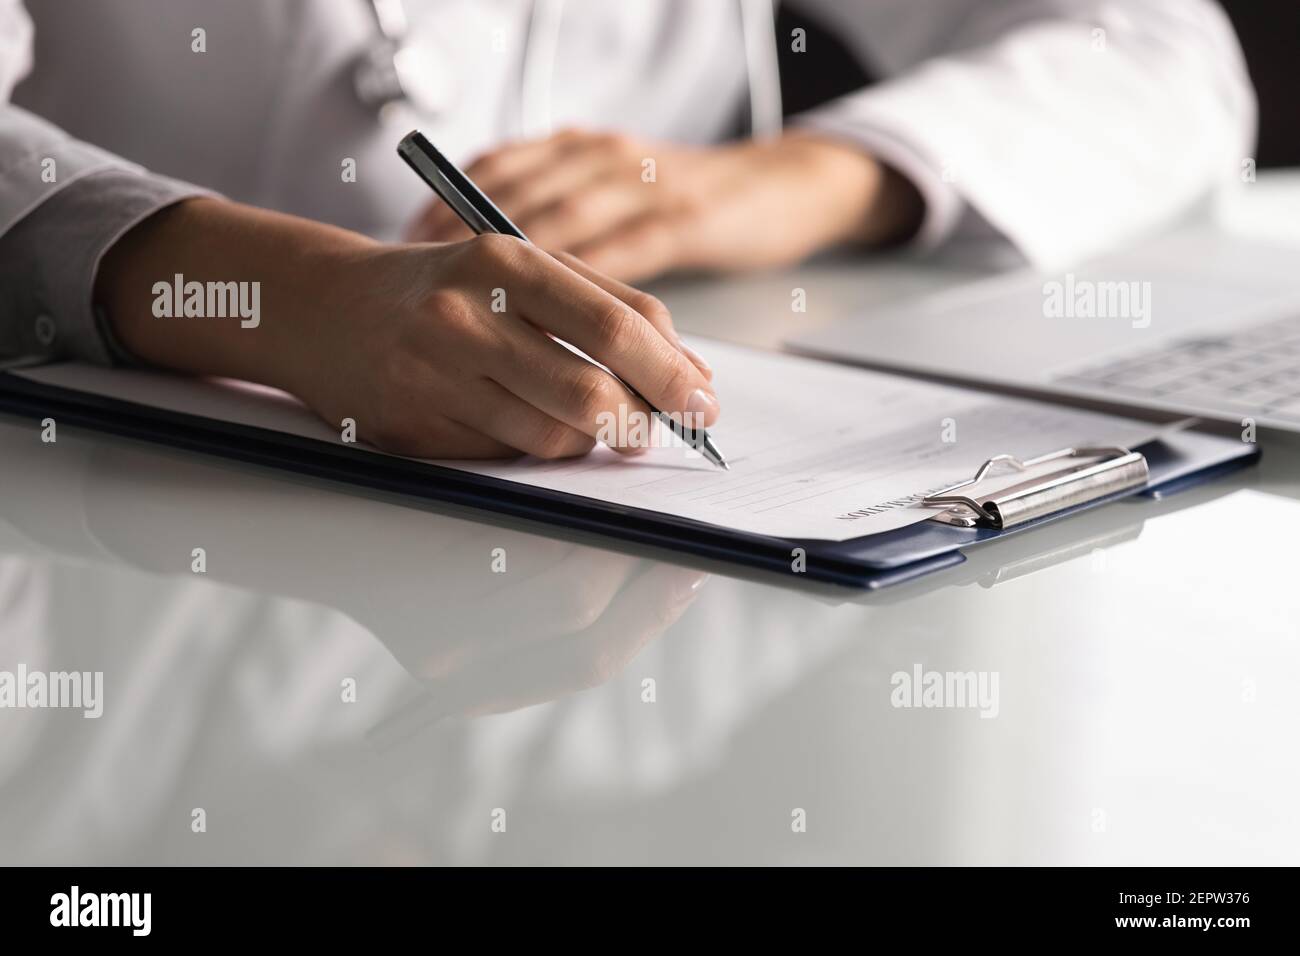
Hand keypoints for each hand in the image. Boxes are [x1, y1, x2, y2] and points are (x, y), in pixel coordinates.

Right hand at [97, 199, 716, 458]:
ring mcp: (436, 378)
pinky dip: (539, 448)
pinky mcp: (417, 429)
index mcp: (504, 262)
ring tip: (590, 418)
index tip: (704, 400)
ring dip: (590, 439)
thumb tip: (686, 371)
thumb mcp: (520, 267)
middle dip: (643, 421)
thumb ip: (604, 305)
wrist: (327, 309)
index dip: (672, 371)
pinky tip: (527, 421)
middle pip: (590, 394)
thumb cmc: (445, 287)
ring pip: (554, 437)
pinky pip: (509, 457)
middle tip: (662, 428)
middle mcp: (466, 319)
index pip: (614, 326)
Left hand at [406, 129, 923, 282]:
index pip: (501, 168)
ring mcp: (646, 186)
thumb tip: (501, 264)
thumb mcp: (618, 194)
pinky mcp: (686, 219)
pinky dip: (588, 282)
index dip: (450, 204)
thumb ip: (566, 215)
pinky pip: (625, 250)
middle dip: (469, 237)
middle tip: (427, 279)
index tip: (412, 241)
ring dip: (519, 266)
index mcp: (583, 150)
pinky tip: (559, 314)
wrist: (781, 182)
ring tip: (477, 300)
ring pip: (569, 223)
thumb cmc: (691, 200)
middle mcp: (605, 159)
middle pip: (522, 195)